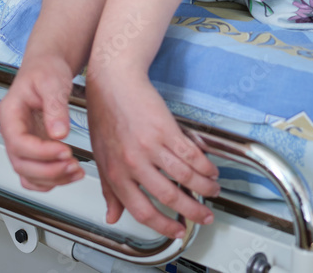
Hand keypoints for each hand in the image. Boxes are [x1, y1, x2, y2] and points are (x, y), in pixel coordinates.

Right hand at [0, 55, 83, 190]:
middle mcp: (11, 130)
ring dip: (51, 179)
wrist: (47, 66)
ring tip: (76, 171)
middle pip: (20, 164)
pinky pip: (35, 174)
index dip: (41, 152)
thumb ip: (55, 107)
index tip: (64, 150)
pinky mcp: (33, 148)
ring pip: (27, 174)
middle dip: (48, 170)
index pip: (18, 142)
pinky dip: (51, 180)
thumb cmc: (46, 69)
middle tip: (73, 165)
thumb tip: (59, 134)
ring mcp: (22, 141)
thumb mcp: (52, 81)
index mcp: (9, 112)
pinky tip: (70, 173)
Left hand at [86, 71, 219, 238]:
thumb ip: (108, 190)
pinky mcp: (165, 129)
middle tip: (205, 216)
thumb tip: (112, 216)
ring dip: (204, 187)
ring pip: (185, 176)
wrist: (112, 82)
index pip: (142, 211)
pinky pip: (191, 154)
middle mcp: (132, 162)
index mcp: (115, 173)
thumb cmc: (105, 115)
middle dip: (193, 211)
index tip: (177, 231)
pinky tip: (210, 169)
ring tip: (213, 190)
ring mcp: (150, 146)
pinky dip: (204, 165)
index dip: (164, 226)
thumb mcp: (100, 156)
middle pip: (169, 196)